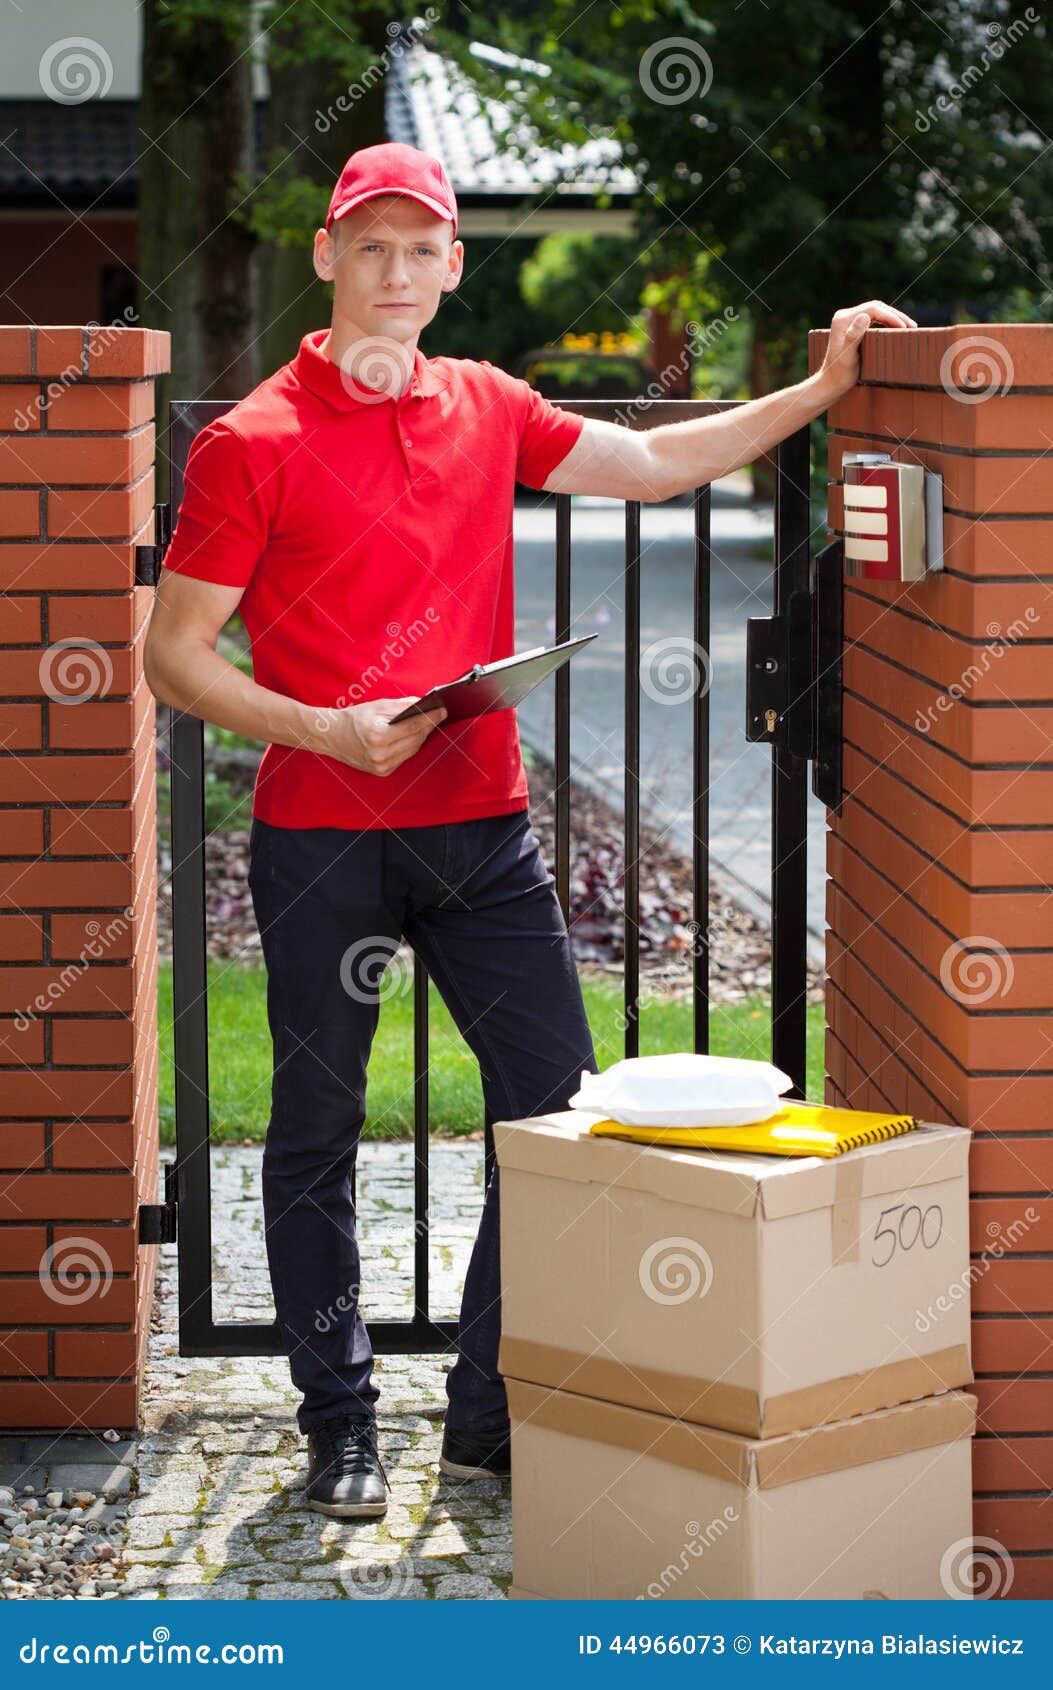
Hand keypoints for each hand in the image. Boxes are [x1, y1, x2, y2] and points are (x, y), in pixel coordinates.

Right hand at [310, 696, 446, 775]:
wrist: (332, 737)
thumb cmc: (354, 718)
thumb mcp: (377, 706)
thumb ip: (402, 706)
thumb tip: (423, 704)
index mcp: (377, 736)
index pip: (412, 726)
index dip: (430, 717)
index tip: (443, 709)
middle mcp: (380, 754)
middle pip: (415, 739)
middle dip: (428, 726)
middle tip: (440, 714)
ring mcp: (381, 766)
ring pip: (412, 749)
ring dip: (422, 736)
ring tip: (430, 723)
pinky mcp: (382, 772)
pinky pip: (404, 757)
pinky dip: (412, 746)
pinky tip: (417, 736)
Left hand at [817, 300, 916, 401]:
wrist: (830, 384)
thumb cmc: (839, 374)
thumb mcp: (847, 357)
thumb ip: (853, 336)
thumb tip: (864, 316)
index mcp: (843, 319)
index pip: (872, 309)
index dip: (891, 316)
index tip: (904, 326)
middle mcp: (844, 316)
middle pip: (875, 308)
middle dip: (896, 316)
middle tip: (912, 326)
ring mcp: (848, 320)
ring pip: (876, 312)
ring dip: (894, 318)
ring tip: (909, 327)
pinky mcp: (852, 326)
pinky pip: (874, 319)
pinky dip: (887, 322)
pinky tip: (897, 329)